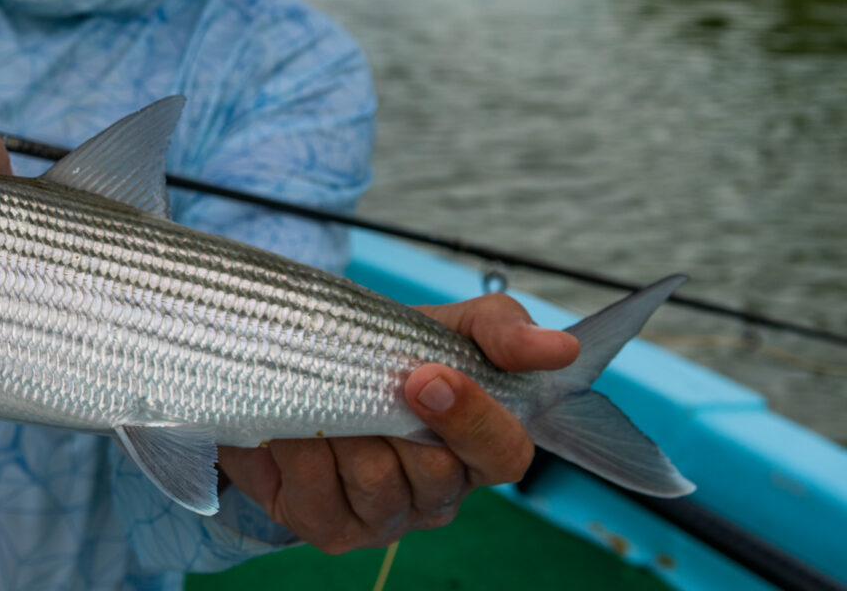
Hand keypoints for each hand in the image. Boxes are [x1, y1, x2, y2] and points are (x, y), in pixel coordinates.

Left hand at [217, 293, 578, 553]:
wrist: (295, 367)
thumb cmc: (382, 353)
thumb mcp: (443, 326)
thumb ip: (501, 330)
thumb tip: (560, 348)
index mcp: (477, 448)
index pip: (505, 454)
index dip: (472, 419)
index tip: (428, 375)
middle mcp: (439, 494)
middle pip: (435, 470)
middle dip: (393, 416)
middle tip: (364, 376)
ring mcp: (386, 519)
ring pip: (376, 480)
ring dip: (342, 426)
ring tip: (323, 394)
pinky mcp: (330, 529)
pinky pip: (318, 491)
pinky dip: (300, 447)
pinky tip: (295, 426)